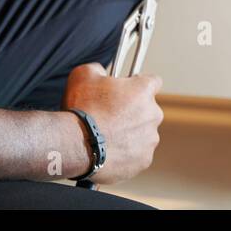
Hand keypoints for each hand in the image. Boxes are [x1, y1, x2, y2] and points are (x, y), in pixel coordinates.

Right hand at [63, 62, 162, 183]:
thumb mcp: (84, 74)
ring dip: (130, 133)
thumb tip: (100, 72)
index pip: (154, 81)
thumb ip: (98, 69)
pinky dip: (126, 153)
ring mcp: (150, 139)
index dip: (139, 84)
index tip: (129, 89)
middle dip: (133, 112)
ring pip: (143, 133)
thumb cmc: (82, 109)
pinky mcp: (144, 161)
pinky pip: (137, 154)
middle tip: (111, 115)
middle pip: (148, 110)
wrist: (76, 145)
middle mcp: (153, 114)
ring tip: (107, 136)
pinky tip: (109, 150)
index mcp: (143, 90)